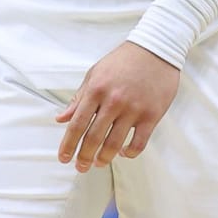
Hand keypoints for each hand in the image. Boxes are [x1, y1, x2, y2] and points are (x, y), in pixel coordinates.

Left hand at [56, 42, 179, 172]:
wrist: (156, 49)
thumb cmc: (123, 61)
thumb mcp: (95, 74)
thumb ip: (78, 98)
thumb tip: (61, 119)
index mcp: (96, 90)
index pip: (77, 124)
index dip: (68, 144)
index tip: (64, 157)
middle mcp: (113, 101)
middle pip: (93, 137)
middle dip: (84, 156)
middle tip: (80, 167)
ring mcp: (134, 109)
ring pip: (114, 143)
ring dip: (104, 158)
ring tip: (99, 163)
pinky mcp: (152, 114)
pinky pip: (139, 142)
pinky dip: (130, 152)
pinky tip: (124, 154)